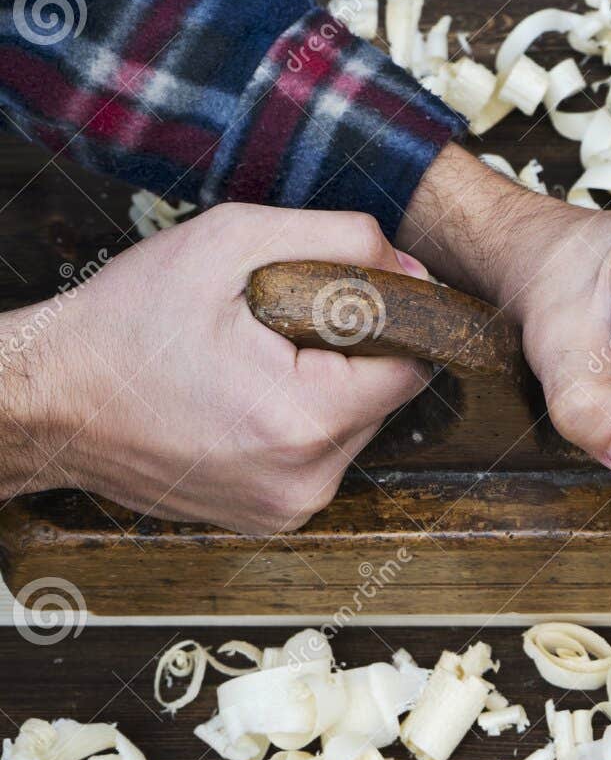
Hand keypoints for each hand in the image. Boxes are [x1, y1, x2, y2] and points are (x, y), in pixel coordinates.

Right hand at [0, 204, 428, 532]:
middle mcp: (306, 479)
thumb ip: (336, 241)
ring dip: (327, 390)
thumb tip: (410, 269)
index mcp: (303, 418)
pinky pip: (320, 458)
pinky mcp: (273, 518)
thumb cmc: (126, 322)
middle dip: (351, 354)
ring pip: (355, 430)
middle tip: (285, 325)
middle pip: (384, 400)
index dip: (393, 321)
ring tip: (259, 362)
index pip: (411, 366)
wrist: (49, 400)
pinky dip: (300, 424)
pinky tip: (248, 398)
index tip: (354, 297)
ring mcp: (289, 507)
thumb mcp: (228, 243)